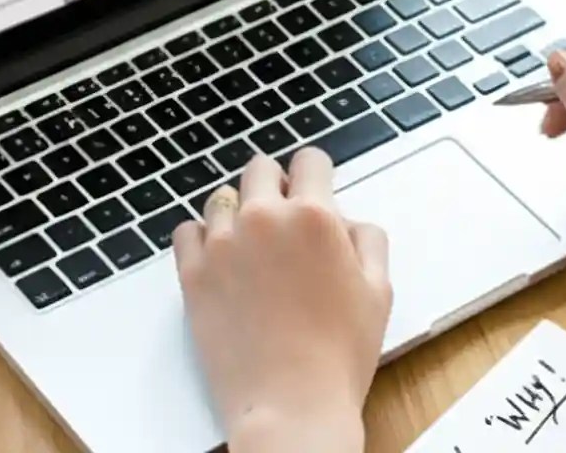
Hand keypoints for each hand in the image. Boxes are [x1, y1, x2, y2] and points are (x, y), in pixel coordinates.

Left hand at [174, 149, 391, 452]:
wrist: (290, 405)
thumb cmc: (337, 355)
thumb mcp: (379, 290)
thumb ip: (367, 239)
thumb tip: (347, 222)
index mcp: (314, 216)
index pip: (309, 160)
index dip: (317, 173)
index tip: (314, 186)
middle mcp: (264, 219)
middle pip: (260, 169)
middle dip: (276, 186)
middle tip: (286, 219)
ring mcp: (223, 244)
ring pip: (221, 198)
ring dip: (239, 212)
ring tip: (254, 248)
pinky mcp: (192, 274)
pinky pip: (187, 231)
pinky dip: (203, 237)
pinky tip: (222, 258)